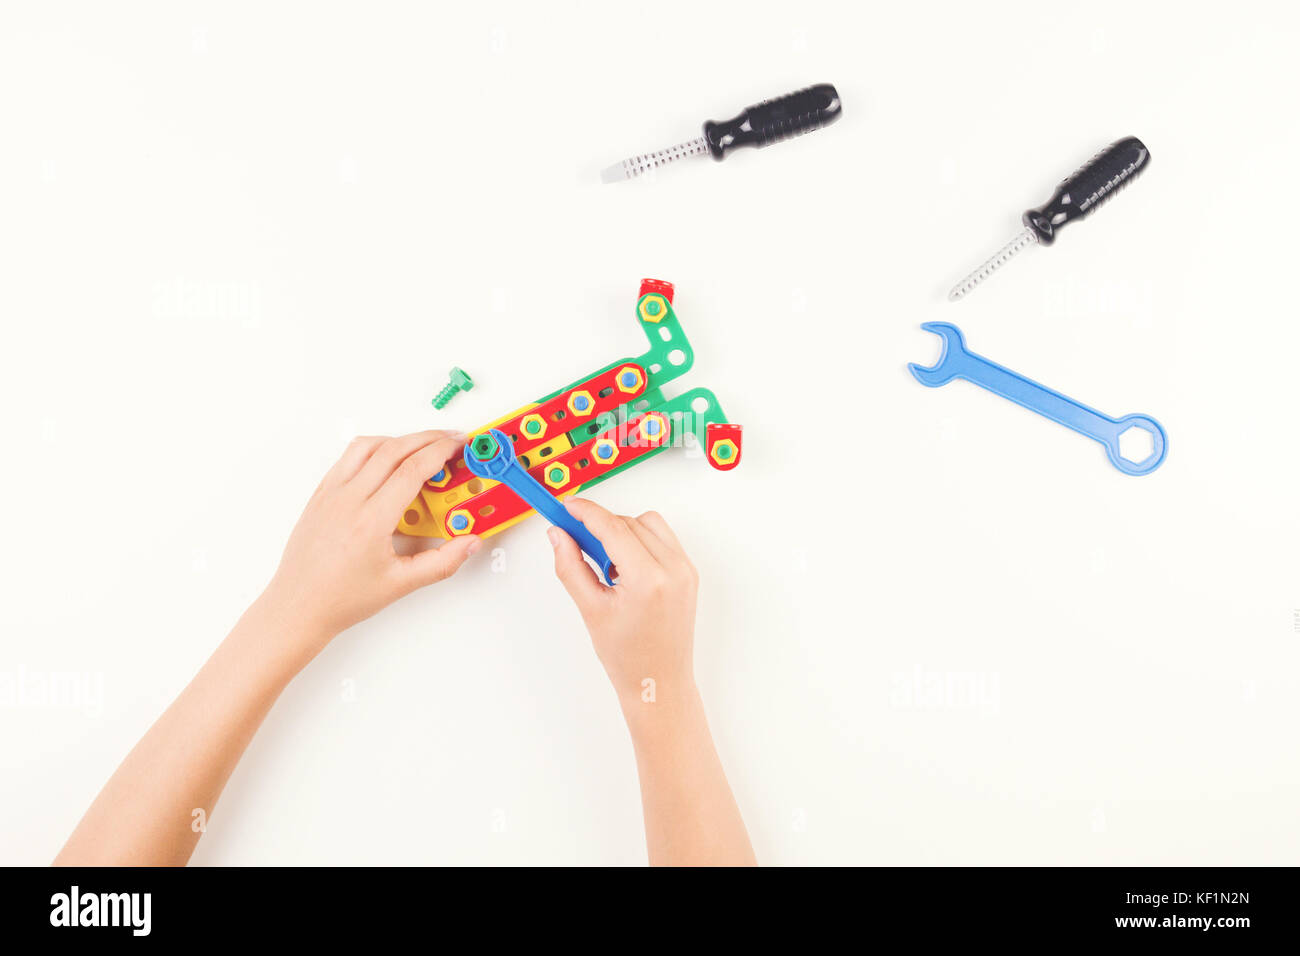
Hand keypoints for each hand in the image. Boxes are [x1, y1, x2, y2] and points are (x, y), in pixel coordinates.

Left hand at [260, 430, 480, 663]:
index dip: (441, 451)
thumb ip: (442, 562)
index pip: (412, 470)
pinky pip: (348, 458)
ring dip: (399, 439)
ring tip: (421, 446)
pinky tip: (387, 460)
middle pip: (394, 449)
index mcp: (370, 521)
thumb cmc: (340, 598)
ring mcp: (330, 494)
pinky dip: (373, 449)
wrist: (298, 607)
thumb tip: (469, 543)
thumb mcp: (400, 584)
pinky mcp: (320, 494)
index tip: (458, 445)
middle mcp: (348, 500)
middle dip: (428, 438)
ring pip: (368, 446)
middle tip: (450, 439)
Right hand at [548, 499, 698, 709]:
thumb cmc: (628, 657)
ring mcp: (685, 570)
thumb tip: (558, 535)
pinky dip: (640, 541)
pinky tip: (625, 568)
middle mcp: (673, 569)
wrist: (659, 682)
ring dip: (622, 532)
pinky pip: (662, 538)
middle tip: (575, 539)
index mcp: (649, 580)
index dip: (586, 512)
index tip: (567, 506)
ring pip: (648, 524)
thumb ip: (570, 566)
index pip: (613, 528)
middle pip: (629, 522)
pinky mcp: (689, 573)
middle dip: (600, 525)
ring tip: (606, 565)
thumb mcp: (590, 609)